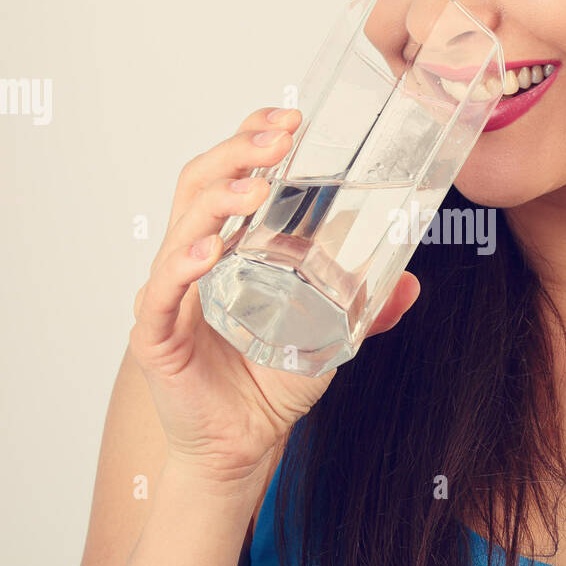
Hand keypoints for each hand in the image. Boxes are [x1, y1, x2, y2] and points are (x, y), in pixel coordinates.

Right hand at [128, 106, 419, 481]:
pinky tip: (208, 252)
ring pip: (180, 228)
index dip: (251, 139)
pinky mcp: (155, 336)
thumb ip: (363, 306)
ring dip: (217, 200)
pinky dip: (181, 268)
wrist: (241, 447)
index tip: (289, 118)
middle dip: (237, 153)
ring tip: (253, 188)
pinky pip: (160, 294)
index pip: (227, 175)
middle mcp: (190, 261)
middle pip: (199, 185)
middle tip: (278, 139)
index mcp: (225, 248)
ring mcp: (169, 295)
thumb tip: (410, 283)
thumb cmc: (269, 384)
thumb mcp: (327, 336)